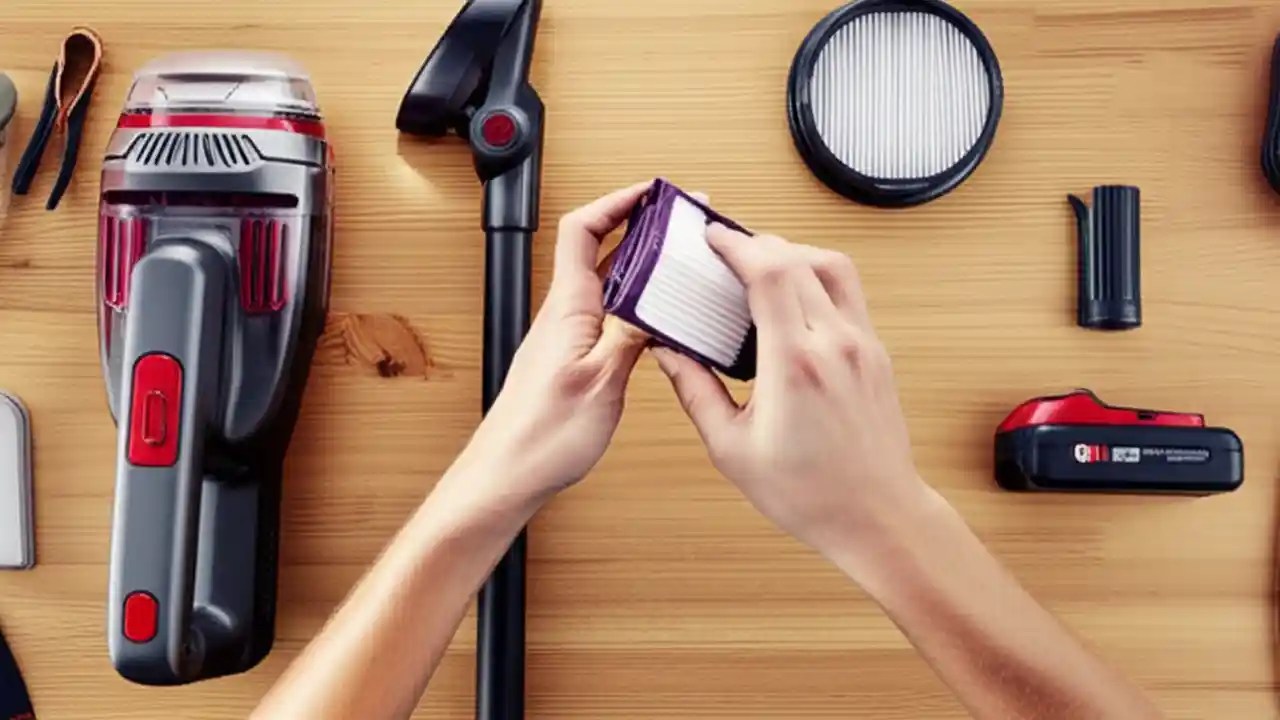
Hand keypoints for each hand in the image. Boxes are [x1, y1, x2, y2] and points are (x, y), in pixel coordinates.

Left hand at [447, 183, 652, 511]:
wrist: (508, 474)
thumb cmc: (541, 436)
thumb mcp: (602, 381)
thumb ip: (631, 335)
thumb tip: (657, 300)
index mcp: (568, 308)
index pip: (583, 229)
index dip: (616, 201)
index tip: (651, 191)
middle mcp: (563, 315)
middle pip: (598, 250)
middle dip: (638, 227)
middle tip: (676, 222)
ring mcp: (566, 337)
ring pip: (605, 283)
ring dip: (639, 265)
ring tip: (675, 261)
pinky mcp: (571, 360)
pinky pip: (605, 315)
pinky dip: (634, 304)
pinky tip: (656, 317)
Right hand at [652, 226, 928, 560]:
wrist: (877, 517)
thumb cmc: (808, 493)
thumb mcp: (732, 448)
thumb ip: (695, 391)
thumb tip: (667, 351)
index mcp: (795, 365)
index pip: (770, 273)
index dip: (737, 244)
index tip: (712, 235)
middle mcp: (836, 345)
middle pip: (799, 259)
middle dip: (758, 244)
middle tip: (725, 249)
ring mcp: (863, 345)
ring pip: (833, 266)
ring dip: (794, 254)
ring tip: (759, 267)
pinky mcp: (876, 353)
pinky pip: (847, 294)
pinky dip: (815, 280)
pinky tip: (790, 302)